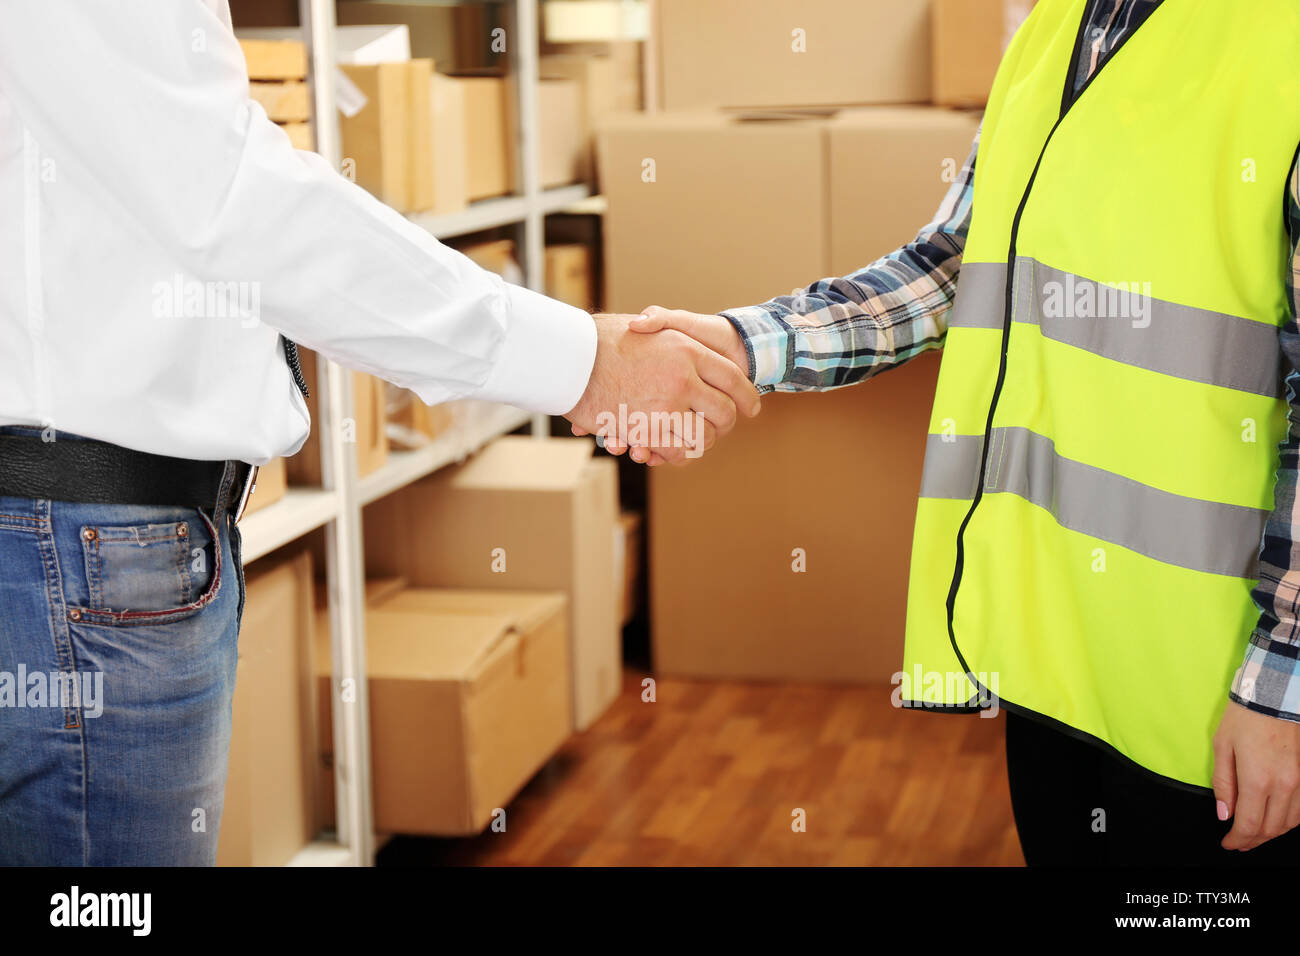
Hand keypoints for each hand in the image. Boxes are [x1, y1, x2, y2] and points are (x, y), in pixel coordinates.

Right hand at [564, 313, 760, 464]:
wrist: (570, 355)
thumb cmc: (605, 337)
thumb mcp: (648, 325)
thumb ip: (674, 332)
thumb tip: (698, 349)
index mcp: (687, 350)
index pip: (733, 378)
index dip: (746, 396)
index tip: (751, 407)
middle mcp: (682, 379)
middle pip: (724, 412)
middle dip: (727, 424)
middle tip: (722, 427)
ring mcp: (666, 406)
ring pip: (703, 436)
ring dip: (702, 442)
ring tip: (697, 440)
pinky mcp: (646, 430)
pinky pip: (676, 451)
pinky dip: (676, 455)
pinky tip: (671, 449)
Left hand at [1212, 700, 1299, 850]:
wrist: (1274, 696)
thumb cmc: (1245, 718)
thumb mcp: (1222, 747)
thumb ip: (1223, 784)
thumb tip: (1224, 813)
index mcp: (1257, 779)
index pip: (1249, 824)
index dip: (1237, 839)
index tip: (1228, 843)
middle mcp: (1283, 785)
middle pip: (1271, 828)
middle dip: (1253, 840)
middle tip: (1239, 842)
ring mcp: (1299, 782)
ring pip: (1289, 823)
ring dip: (1271, 833)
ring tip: (1255, 835)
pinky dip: (1288, 821)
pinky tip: (1275, 820)